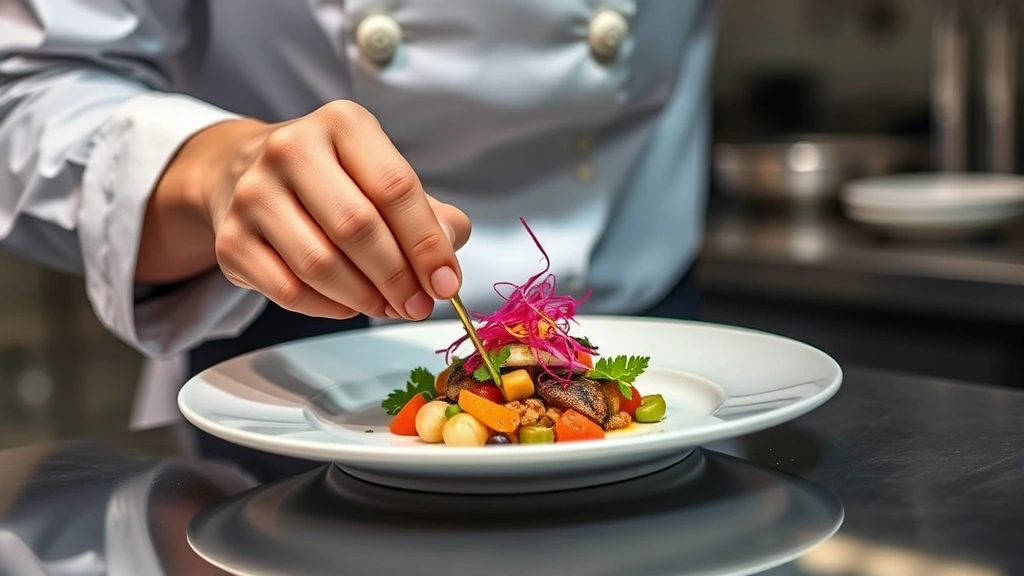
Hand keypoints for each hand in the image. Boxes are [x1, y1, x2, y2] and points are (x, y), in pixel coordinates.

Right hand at [148, 100, 469, 320]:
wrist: (242, 172)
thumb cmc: (333, 179)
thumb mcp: (384, 176)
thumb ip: (430, 216)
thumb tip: (446, 265)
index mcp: (342, 123)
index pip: (395, 188)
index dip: (427, 244)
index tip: (447, 284)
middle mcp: (290, 149)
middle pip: (357, 227)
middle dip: (398, 278)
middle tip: (418, 305)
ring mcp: (253, 194)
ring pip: (321, 264)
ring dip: (366, 298)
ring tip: (389, 307)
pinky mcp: (229, 240)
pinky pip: (288, 291)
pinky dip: (328, 308)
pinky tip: (348, 305)